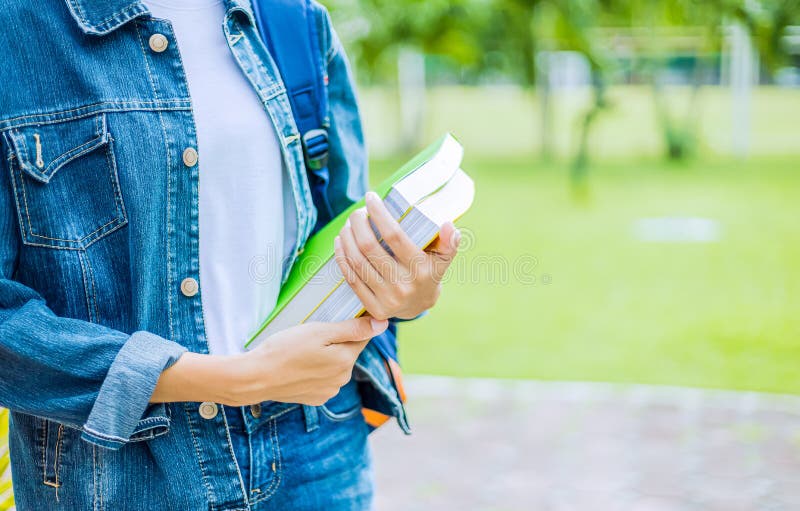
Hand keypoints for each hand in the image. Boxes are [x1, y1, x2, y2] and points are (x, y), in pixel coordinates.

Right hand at [151, 316, 387, 406]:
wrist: (256, 378)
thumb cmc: (285, 349)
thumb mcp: (319, 332)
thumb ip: (352, 328)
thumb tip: (383, 324)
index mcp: (346, 360)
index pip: (362, 336)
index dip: (353, 323)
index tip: (338, 315)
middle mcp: (342, 379)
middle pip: (349, 351)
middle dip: (337, 340)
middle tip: (314, 330)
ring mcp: (329, 391)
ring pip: (336, 365)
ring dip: (327, 355)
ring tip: (304, 348)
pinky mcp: (315, 398)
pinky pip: (323, 378)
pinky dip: (316, 369)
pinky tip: (300, 363)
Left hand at [333, 191, 460, 319]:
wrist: (420, 305)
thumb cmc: (429, 271)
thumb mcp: (444, 257)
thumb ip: (449, 241)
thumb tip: (448, 224)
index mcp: (420, 269)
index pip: (394, 236)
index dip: (379, 214)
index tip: (371, 197)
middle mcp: (403, 285)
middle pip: (370, 247)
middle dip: (358, 224)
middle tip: (357, 212)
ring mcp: (386, 299)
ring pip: (357, 262)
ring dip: (348, 238)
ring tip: (348, 224)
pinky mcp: (373, 307)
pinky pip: (351, 279)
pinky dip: (342, 257)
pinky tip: (341, 241)